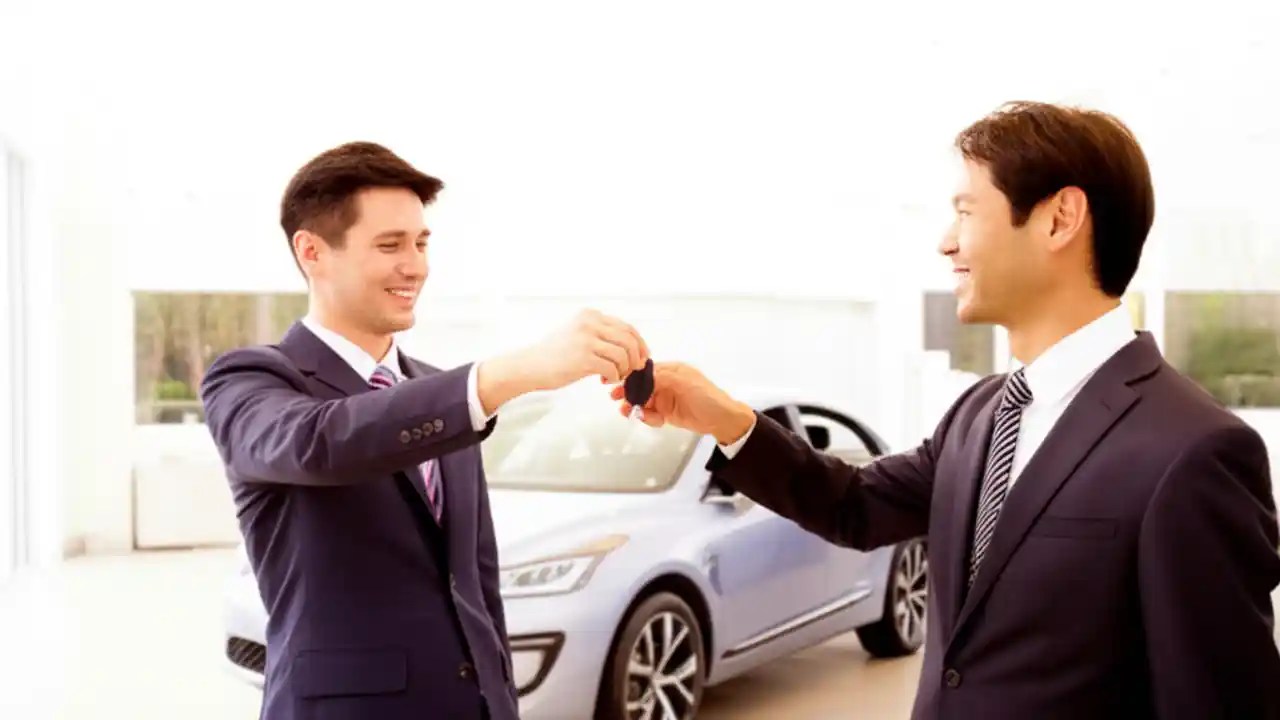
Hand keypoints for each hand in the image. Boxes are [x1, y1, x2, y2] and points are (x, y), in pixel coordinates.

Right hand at [477, 309, 648, 412]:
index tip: (643, 357)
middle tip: (633, 370)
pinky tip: (604, 380)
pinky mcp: (584, 358)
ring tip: (614, 376)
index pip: (626, 327)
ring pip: (624, 355)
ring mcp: (587, 340)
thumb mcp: (577, 332)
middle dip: (636, 357)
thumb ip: (599, 334)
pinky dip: (613, 377)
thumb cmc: (553, 354)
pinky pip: (612, 369)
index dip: (639, 344)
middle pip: (629, 340)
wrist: (530, 366)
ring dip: (624, 369)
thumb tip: (630, 346)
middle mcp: (590, 323)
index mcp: (590, 315)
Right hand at [610, 362, 754, 444]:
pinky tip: (655, 421)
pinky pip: (650, 414)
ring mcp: (666, 398)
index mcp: (672, 371)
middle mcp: (667, 383)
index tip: (618, 383)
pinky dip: (648, 418)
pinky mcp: (666, 413)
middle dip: (629, 393)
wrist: (721, 420)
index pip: (647, 371)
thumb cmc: (707, 397)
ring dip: (636, 407)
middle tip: (618, 400)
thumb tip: (643, 377)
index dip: (632, 377)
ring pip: (643, 401)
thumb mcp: (685, 383)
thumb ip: (662, 378)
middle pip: (641, 387)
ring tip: (629, 413)